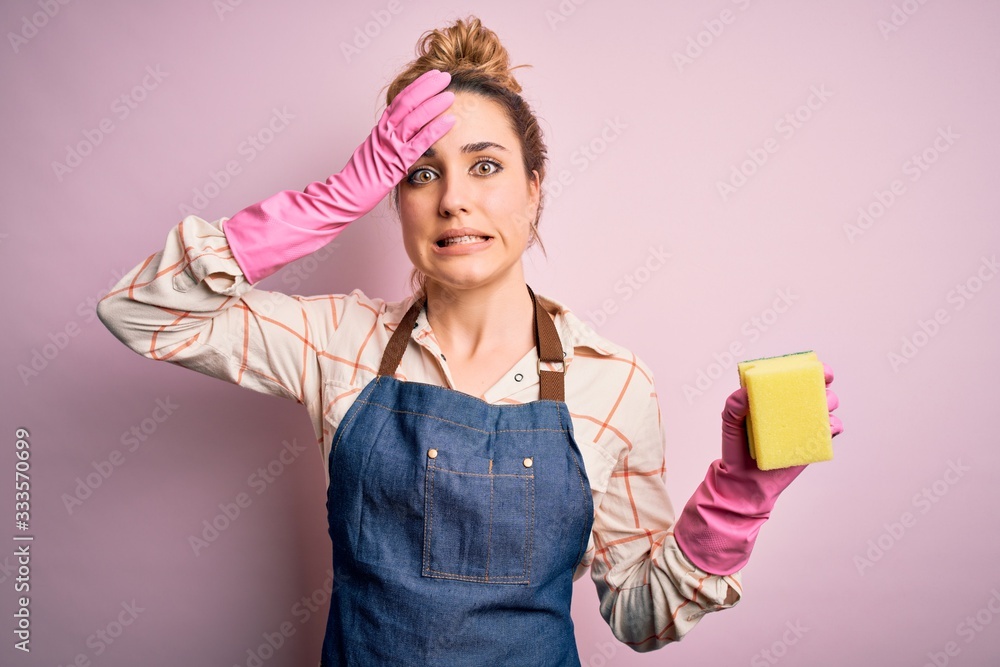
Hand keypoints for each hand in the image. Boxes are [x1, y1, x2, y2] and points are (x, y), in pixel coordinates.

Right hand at [312, 69, 456, 219]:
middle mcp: (384, 132)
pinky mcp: (397, 162)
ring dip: (434, 104)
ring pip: (414, 118)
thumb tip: (401, 135)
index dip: (417, 86)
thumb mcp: (375, 152)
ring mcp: (390, 145)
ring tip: (450, 94)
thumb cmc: (360, 177)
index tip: (432, 76)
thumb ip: (388, 141)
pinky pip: (420, 143)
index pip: (401, 100)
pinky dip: (436, 130)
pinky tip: (450, 121)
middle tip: (445, 76)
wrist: (345, 193)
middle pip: (408, 102)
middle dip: (428, 87)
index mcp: (380, 128)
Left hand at [673, 362, 842, 574]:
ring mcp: (803, 427)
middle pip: (816, 390)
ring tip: (822, 406)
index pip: (794, 379)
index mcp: (774, 399)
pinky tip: (827, 426)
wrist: (744, 482)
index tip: (815, 367)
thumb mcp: (729, 423)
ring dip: (829, 403)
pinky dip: (834, 426)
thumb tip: (745, 393)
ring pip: (827, 409)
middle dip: (823, 383)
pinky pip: (830, 433)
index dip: (809, 370)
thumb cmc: (736, 448)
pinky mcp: (811, 445)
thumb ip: (733, 406)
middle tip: (822, 383)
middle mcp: (792, 410)